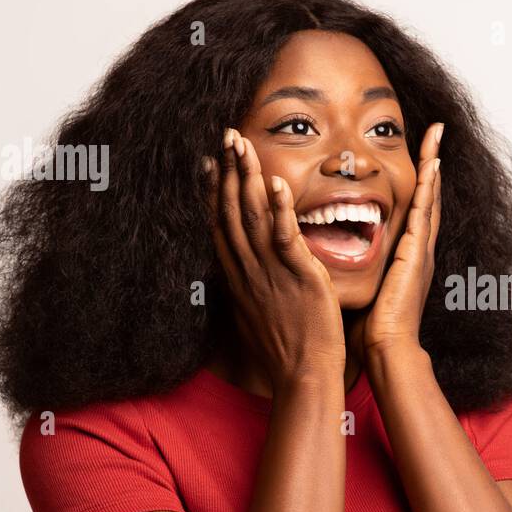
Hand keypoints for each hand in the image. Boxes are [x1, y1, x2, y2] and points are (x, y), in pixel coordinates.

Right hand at [204, 128, 344, 386]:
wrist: (303, 375)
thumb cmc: (287, 346)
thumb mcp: (260, 310)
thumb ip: (254, 283)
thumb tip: (247, 270)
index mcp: (241, 277)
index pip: (220, 225)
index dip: (213, 191)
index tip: (208, 161)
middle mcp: (250, 270)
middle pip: (231, 213)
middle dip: (227, 172)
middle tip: (224, 136)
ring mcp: (272, 273)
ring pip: (253, 218)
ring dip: (247, 178)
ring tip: (242, 145)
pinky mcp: (299, 278)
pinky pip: (286, 239)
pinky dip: (280, 210)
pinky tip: (276, 184)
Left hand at [360, 122, 443, 356]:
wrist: (387, 348)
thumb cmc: (371, 327)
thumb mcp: (360, 286)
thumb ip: (351, 268)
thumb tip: (327, 254)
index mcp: (403, 254)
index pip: (409, 208)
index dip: (413, 180)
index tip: (415, 153)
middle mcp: (416, 247)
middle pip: (425, 195)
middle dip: (430, 162)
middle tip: (435, 131)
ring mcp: (419, 248)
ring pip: (428, 196)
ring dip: (433, 164)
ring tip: (437, 134)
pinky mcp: (416, 253)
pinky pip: (424, 212)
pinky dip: (430, 187)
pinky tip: (432, 164)